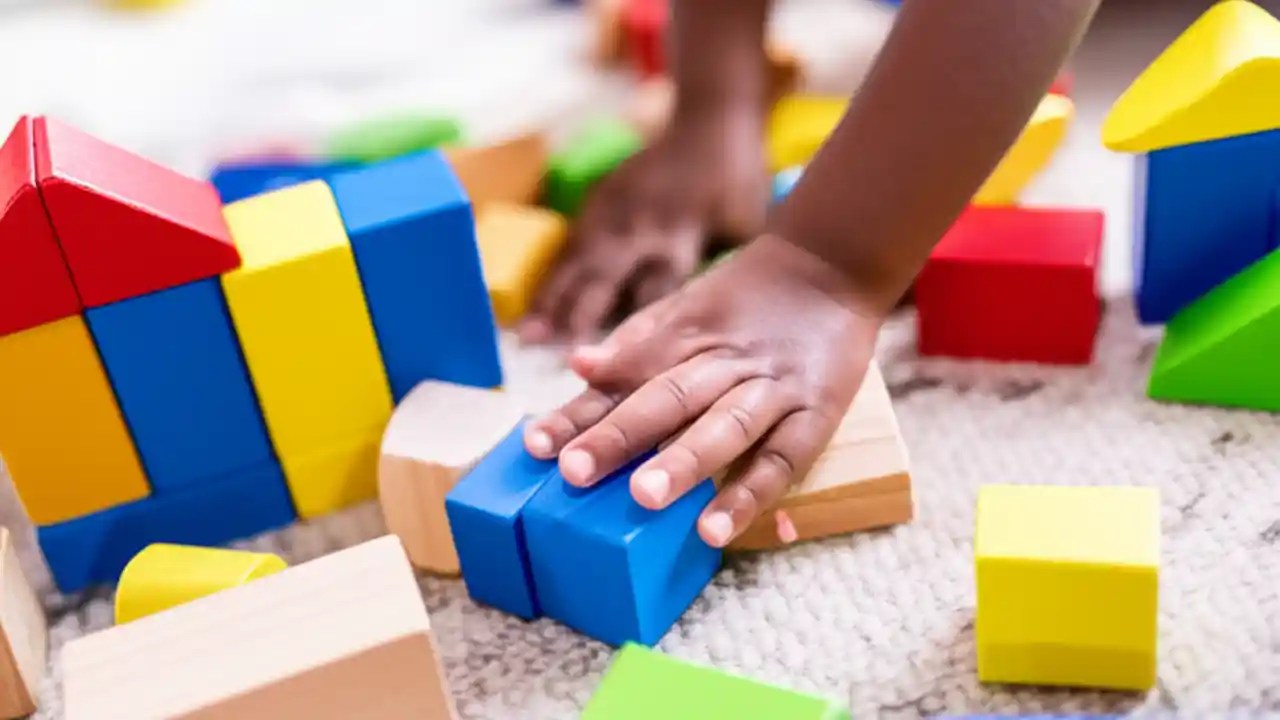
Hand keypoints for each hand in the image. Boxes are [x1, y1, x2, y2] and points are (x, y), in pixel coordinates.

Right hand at [519, 106, 768, 343]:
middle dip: (572, 314)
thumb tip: (711, 322)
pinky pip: (570, 245)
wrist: (708, 121)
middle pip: (600, 277)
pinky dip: (551, 276)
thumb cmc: (735, 182)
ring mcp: (612, 213)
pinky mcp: (598, 202)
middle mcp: (638, 229)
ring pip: (576, 263)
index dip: (630, 329)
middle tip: (542, 349)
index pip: (650, 292)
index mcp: (678, 238)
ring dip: (550, 299)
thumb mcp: (745, 227)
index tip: (607, 363)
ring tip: (524, 334)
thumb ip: (724, 273)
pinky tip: (534, 305)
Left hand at [523, 234, 882, 547]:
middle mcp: (724, 362)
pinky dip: (750, 492)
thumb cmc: (750, 299)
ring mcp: (772, 387)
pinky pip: (782, 458)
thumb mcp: (688, 306)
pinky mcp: (817, 412)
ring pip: (725, 426)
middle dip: (620, 435)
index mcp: (685, 336)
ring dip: (684, 461)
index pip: (625, 377)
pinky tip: (716, 527)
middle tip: (575, 471)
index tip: (537, 445)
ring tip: (643, 498)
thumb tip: (579, 364)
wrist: (832, 263)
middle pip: (668, 399)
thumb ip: (638, 341)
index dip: (581, 412)